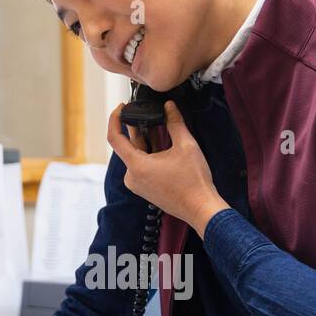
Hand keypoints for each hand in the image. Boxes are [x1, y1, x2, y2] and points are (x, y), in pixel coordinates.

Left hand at [107, 100, 228, 235]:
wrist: (200, 209)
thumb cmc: (194, 181)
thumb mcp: (186, 145)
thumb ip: (175, 122)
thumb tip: (169, 106)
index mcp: (136, 166)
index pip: (115, 138)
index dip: (115, 119)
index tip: (121, 107)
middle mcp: (132, 177)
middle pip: (129, 146)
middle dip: (138, 128)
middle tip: (148, 111)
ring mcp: (138, 185)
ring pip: (137, 156)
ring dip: (147, 140)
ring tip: (160, 125)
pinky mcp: (145, 189)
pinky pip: (142, 166)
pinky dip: (150, 154)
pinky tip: (162, 143)